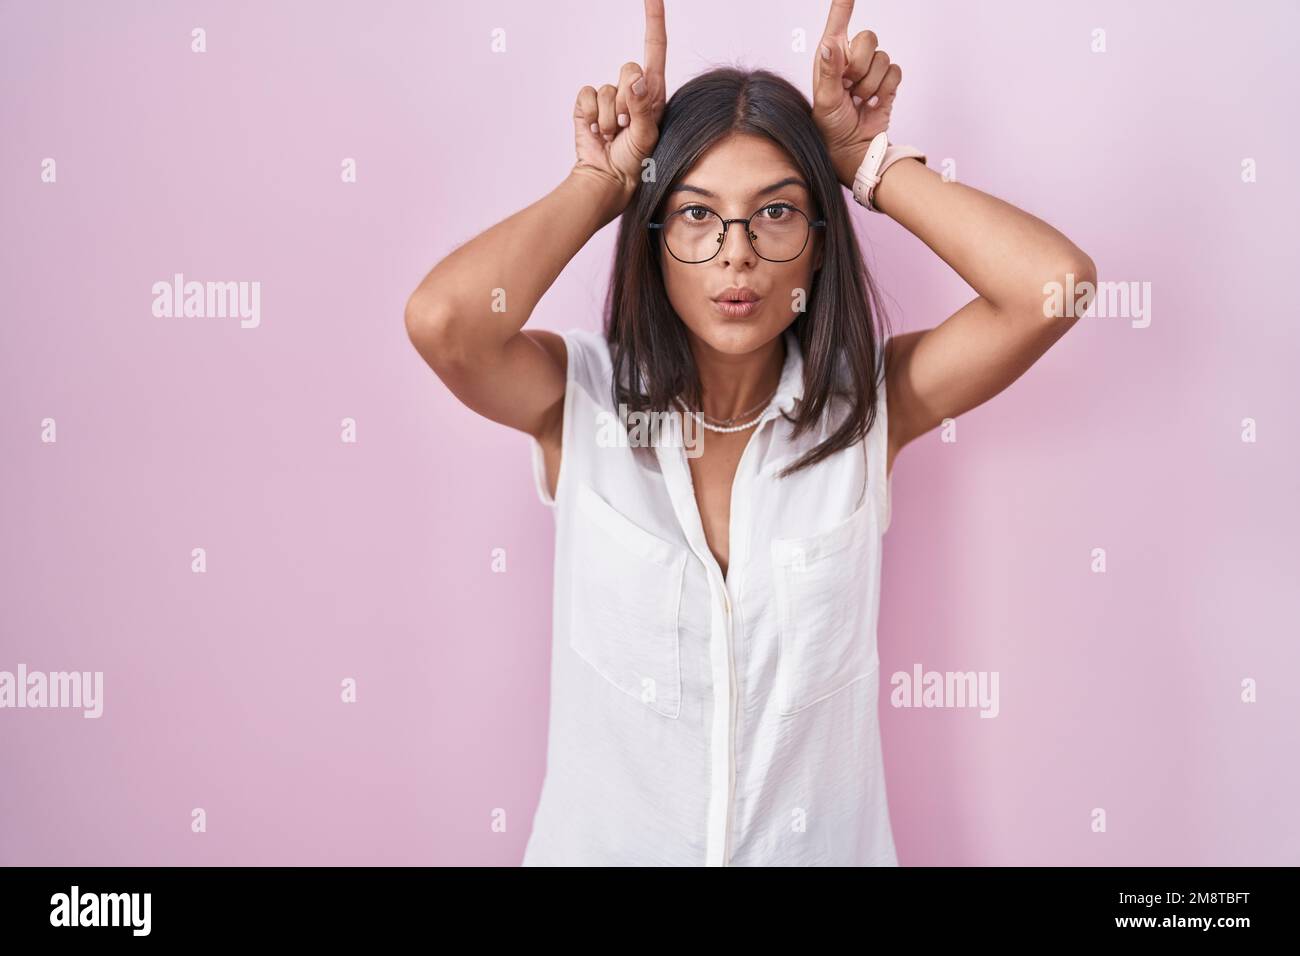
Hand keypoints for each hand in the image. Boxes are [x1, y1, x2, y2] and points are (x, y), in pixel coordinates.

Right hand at [571, 0, 667, 209]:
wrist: (607, 180)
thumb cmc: (635, 163)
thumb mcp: (647, 136)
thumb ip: (643, 107)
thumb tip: (638, 80)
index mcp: (653, 93)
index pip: (655, 48)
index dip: (653, 20)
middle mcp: (631, 91)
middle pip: (629, 69)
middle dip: (628, 99)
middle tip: (628, 126)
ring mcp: (608, 98)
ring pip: (606, 88)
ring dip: (610, 116)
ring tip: (614, 135)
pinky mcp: (587, 106)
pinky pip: (587, 95)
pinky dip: (591, 116)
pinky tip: (598, 132)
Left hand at [811, 0, 903, 189]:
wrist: (853, 148)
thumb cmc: (830, 126)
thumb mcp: (825, 99)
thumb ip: (829, 70)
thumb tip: (829, 45)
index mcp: (831, 57)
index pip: (838, 23)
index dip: (844, 5)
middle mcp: (850, 59)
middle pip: (869, 38)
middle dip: (860, 65)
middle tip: (849, 86)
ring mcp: (870, 70)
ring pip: (883, 58)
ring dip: (871, 84)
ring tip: (858, 100)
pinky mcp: (887, 82)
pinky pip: (895, 71)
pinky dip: (886, 89)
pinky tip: (873, 102)